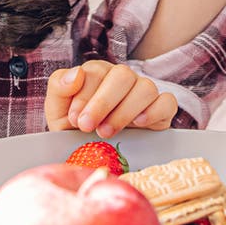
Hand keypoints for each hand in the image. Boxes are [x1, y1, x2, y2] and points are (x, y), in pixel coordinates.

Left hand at [44, 61, 177, 137]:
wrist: (92, 153)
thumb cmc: (75, 128)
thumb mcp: (57, 110)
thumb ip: (59, 87)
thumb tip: (75, 73)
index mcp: (97, 73)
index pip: (96, 71)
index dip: (85, 95)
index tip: (75, 119)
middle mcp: (122, 78)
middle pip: (122, 75)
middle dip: (103, 103)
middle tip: (88, 127)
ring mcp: (144, 92)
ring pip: (146, 88)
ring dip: (124, 111)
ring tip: (107, 132)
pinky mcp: (162, 109)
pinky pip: (167, 102)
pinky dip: (154, 111)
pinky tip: (138, 124)